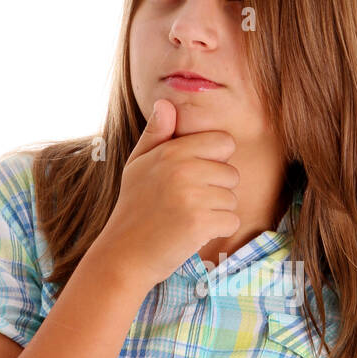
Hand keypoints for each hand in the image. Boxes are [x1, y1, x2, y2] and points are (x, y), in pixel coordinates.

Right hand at [94, 98, 240, 288]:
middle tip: (187, 203)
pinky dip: (217, 231)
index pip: (224, 142)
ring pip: (232, 199)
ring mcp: (192, 196)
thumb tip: (166, 103)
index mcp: (171, 152)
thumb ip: (156, 134)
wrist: (124, 254)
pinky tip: (193, 233)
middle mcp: (183, 170)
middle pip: (232, 173)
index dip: (215, 161)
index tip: (195, 177)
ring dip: (216, 212)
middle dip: (217, 190)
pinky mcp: (200, 223)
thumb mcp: (138, 165)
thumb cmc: (133, 208)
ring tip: (187, 218)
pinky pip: (231, 221)